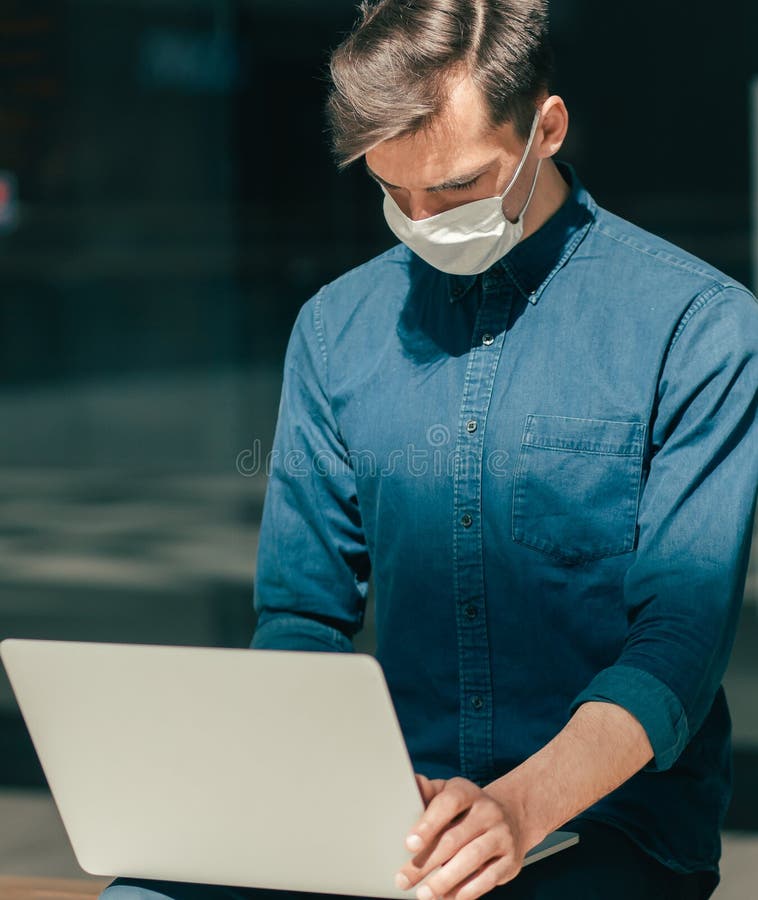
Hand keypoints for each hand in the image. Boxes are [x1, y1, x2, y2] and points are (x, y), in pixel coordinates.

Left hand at [396, 775, 527, 899]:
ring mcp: (502, 835)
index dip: (428, 824)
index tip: (409, 845)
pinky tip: (448, 898)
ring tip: (424, 894)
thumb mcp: (449, 793)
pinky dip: (466, 891)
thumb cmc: (468, 808)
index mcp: (468, 792)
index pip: (448, 804)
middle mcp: (488, 811)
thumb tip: (411, 783)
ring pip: (471, 859)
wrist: (511, 817)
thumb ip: (428, 791)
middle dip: (426, 862)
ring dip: (445, 880)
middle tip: (404, 879)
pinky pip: (488, 879)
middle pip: (454, 838)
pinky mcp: (510, 860)